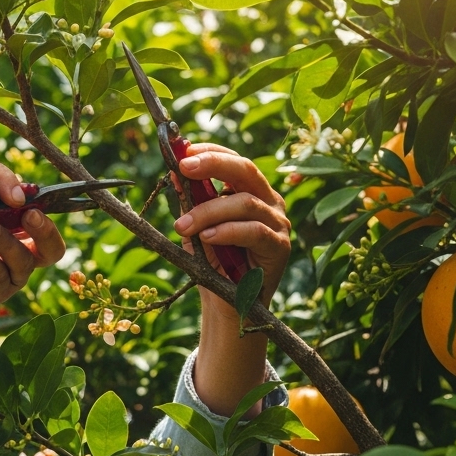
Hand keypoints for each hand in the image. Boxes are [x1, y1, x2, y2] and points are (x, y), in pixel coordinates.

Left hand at [0, 208, 65, 332]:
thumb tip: (23, 191)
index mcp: (24, 236)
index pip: (51, 230)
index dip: (48, 217)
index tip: (29, 200)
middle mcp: (22, 258)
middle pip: (52, 252)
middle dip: (44, 232)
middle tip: (28, 215)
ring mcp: (8, 278)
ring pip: (23, 263)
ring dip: (6, 240)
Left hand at [172, 143, 290, 308]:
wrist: (228, 304)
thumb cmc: (214, 261)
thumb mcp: (196, 225)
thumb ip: (190, 199)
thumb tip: (175, 170)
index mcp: (251, 190)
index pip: (234, 160)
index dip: (211, 151)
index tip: (183, 152)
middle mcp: (269, 201)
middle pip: (246, 170)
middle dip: (213, 165)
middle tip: (184, 167)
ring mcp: (278, 222)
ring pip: (245, 202)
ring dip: (208, 211)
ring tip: (183, 226)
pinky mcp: (280, 246)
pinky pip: (254, 231)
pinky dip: (227, 232)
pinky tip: (207, 238)